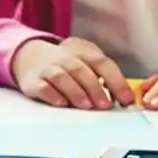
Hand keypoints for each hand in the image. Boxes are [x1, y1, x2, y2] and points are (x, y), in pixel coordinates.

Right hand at [12, 38, 130, 109]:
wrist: (30, 56)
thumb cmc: (67, 65)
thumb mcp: (85, 63)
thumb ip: (103, 78)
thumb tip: (124, 100)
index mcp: (84, 51)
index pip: (103, 63)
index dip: (116, 81)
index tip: (127, 99)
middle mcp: (65, 57)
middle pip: (82, 70)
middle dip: (95, 88)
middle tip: (106, 105)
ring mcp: (48, 68)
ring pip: (62, 77)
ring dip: (76, 91)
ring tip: (86, 106)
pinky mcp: (33, 81)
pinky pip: (43, 87)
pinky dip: (52, 95)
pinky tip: (61, 104)